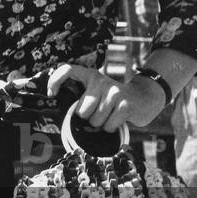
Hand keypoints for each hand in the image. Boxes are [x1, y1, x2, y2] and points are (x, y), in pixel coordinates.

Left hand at [47, 63, 166, 132]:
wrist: (145, 97)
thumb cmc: (113, 101)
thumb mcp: (96, 93)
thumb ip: (81, 99)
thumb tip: (65, 113)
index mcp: (90, 75)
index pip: (67, 69)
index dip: (55, 81)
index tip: (52, 94)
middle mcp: (100, 80)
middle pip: (81, 111)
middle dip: (88, 118)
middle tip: (100, 113)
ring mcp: (114, 91)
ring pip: (95, 120)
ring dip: (101, 124)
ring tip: (111, 115)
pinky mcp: (126, 104)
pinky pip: (108, 126)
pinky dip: (112, 128)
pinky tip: (119, 119)